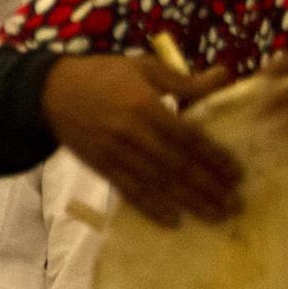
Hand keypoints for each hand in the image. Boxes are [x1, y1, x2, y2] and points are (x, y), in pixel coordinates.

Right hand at [41, 53, 239, 226]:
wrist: (50, 92)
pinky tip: (173, 221)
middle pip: (177, 165)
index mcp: (145, 105)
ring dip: (188, 201)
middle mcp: (133, 133)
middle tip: (235, 204)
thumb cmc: (102, 75)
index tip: (237, 174)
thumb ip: (183, 79)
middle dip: (208, 186)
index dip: (214, 156)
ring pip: (158, 182)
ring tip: (215, 215)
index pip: (188, 136)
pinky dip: (151, 207)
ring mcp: (116, 154)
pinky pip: (130, 191)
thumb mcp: (143, 67)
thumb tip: (225, 76)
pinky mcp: (102, 167)